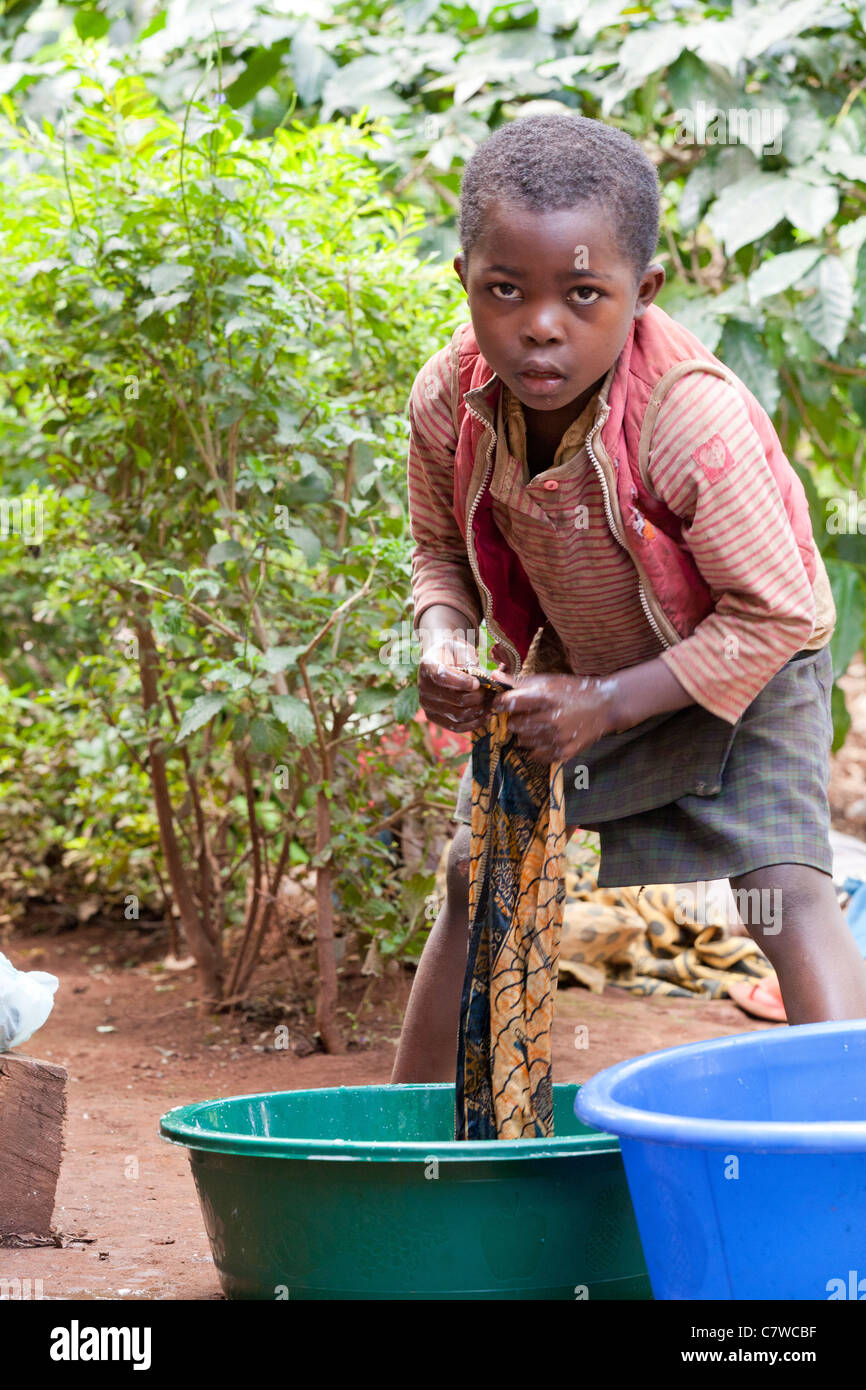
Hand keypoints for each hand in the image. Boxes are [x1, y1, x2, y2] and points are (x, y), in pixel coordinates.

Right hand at [418, 634, 508, 732]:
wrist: (440, 660)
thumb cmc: (453, 652)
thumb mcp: (461, 647)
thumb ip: (468, 660)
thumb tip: (478, 679)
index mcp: (427, 665)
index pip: (442, 677)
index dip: (463, 682)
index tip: (478, 682)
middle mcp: (424, 687)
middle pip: (455, 700)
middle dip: (478, 697)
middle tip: (490, 692)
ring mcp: (427, 704)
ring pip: (457, 715)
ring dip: (478, 711)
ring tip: (489, 703)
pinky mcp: (433, 716)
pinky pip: (454, 726)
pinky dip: (473, 723)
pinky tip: (485, 715)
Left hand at [491, 674, 614, 762]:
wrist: (606, 705)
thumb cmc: (574, 690)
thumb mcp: (549, 680)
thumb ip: (520, 681)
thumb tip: (494, 675)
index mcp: (546, 697)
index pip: (509, 703)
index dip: (500, 704)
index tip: (501, 704)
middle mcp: (551, 719)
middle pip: (514, 725)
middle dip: (514, 719)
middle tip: (524, 714)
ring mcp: (559, 738)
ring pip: (523, 742)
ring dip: (525, 734)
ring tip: (537, 725)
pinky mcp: (565, 752)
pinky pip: (537, 756)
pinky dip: (537, 748)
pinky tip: (545, 737)